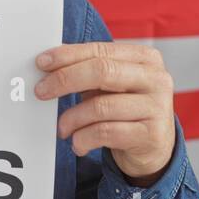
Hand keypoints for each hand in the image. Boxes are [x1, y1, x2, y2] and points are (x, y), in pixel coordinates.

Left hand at [34, 42, 175, 181]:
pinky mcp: (151, 135)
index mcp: (145, 58)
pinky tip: (78, 143)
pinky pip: (106, 133)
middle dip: (65, 80)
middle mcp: (156, 79)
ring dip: (72, 118)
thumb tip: (48, 64)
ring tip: (63, 128)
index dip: (68, 55)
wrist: (155, 148)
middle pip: (102, 71)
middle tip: (41, 92)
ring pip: (101, 106)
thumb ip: (88, 71)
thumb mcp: (111, 86)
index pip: (100, 50)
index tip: (42, 63)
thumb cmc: (126, 110)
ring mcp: (157, 107)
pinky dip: (83, 139)